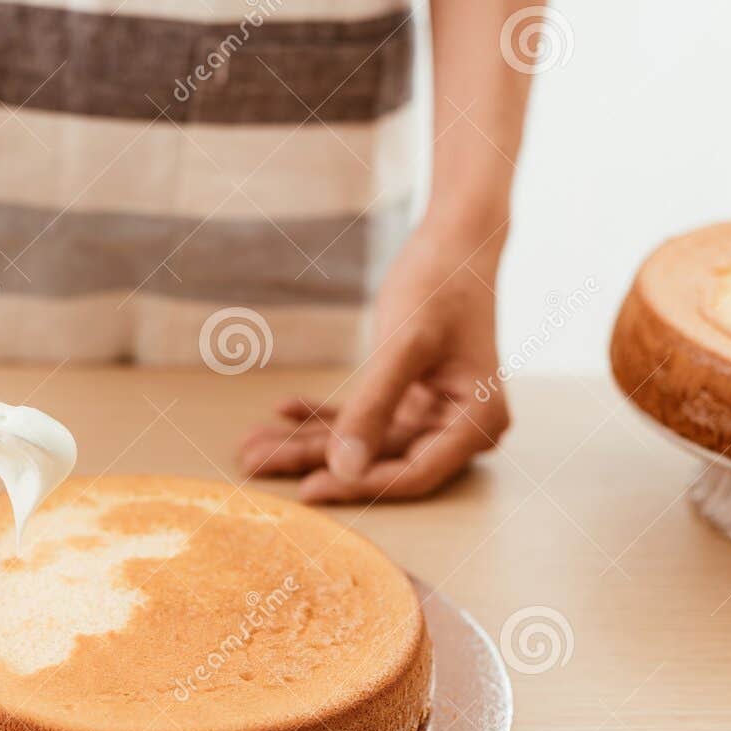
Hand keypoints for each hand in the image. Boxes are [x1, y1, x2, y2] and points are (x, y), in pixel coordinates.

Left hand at [239, 217, 510, 500]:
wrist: (455, 240)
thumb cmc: (442, 283)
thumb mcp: (405, 345)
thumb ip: (374, 408)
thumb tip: (343, 469)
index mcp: (477, 423)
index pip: (413, 473)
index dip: (359, 485)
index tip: (306, 490)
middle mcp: (460, 428)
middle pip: (379, 461)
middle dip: (314, 460)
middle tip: (255, 463)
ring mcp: (434, 415)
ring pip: (362, 441)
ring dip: (307, 441)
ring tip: (254, 445)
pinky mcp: (411, 399)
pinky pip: (362, 417)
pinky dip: (322, 415)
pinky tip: (282, 409)